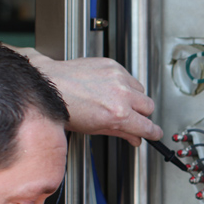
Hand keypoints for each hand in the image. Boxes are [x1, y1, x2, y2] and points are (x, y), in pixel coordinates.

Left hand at [9, 46, 162, 144]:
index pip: (147, 126)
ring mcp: (118, 77)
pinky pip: (128, 76)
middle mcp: (121, 94)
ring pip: (141, 90)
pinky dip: (123, 83)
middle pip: (149, 107)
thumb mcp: (94, 128)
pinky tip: (109, 87)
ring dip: (134, 97)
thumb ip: (120, 133)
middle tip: (132, 117)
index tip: (154, 133)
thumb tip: (134, 138)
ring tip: (117, 100)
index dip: (153, 132)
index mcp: (118, 114)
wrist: (49, 86)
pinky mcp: (112, 65)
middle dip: (142, 114)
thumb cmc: (66, 108)